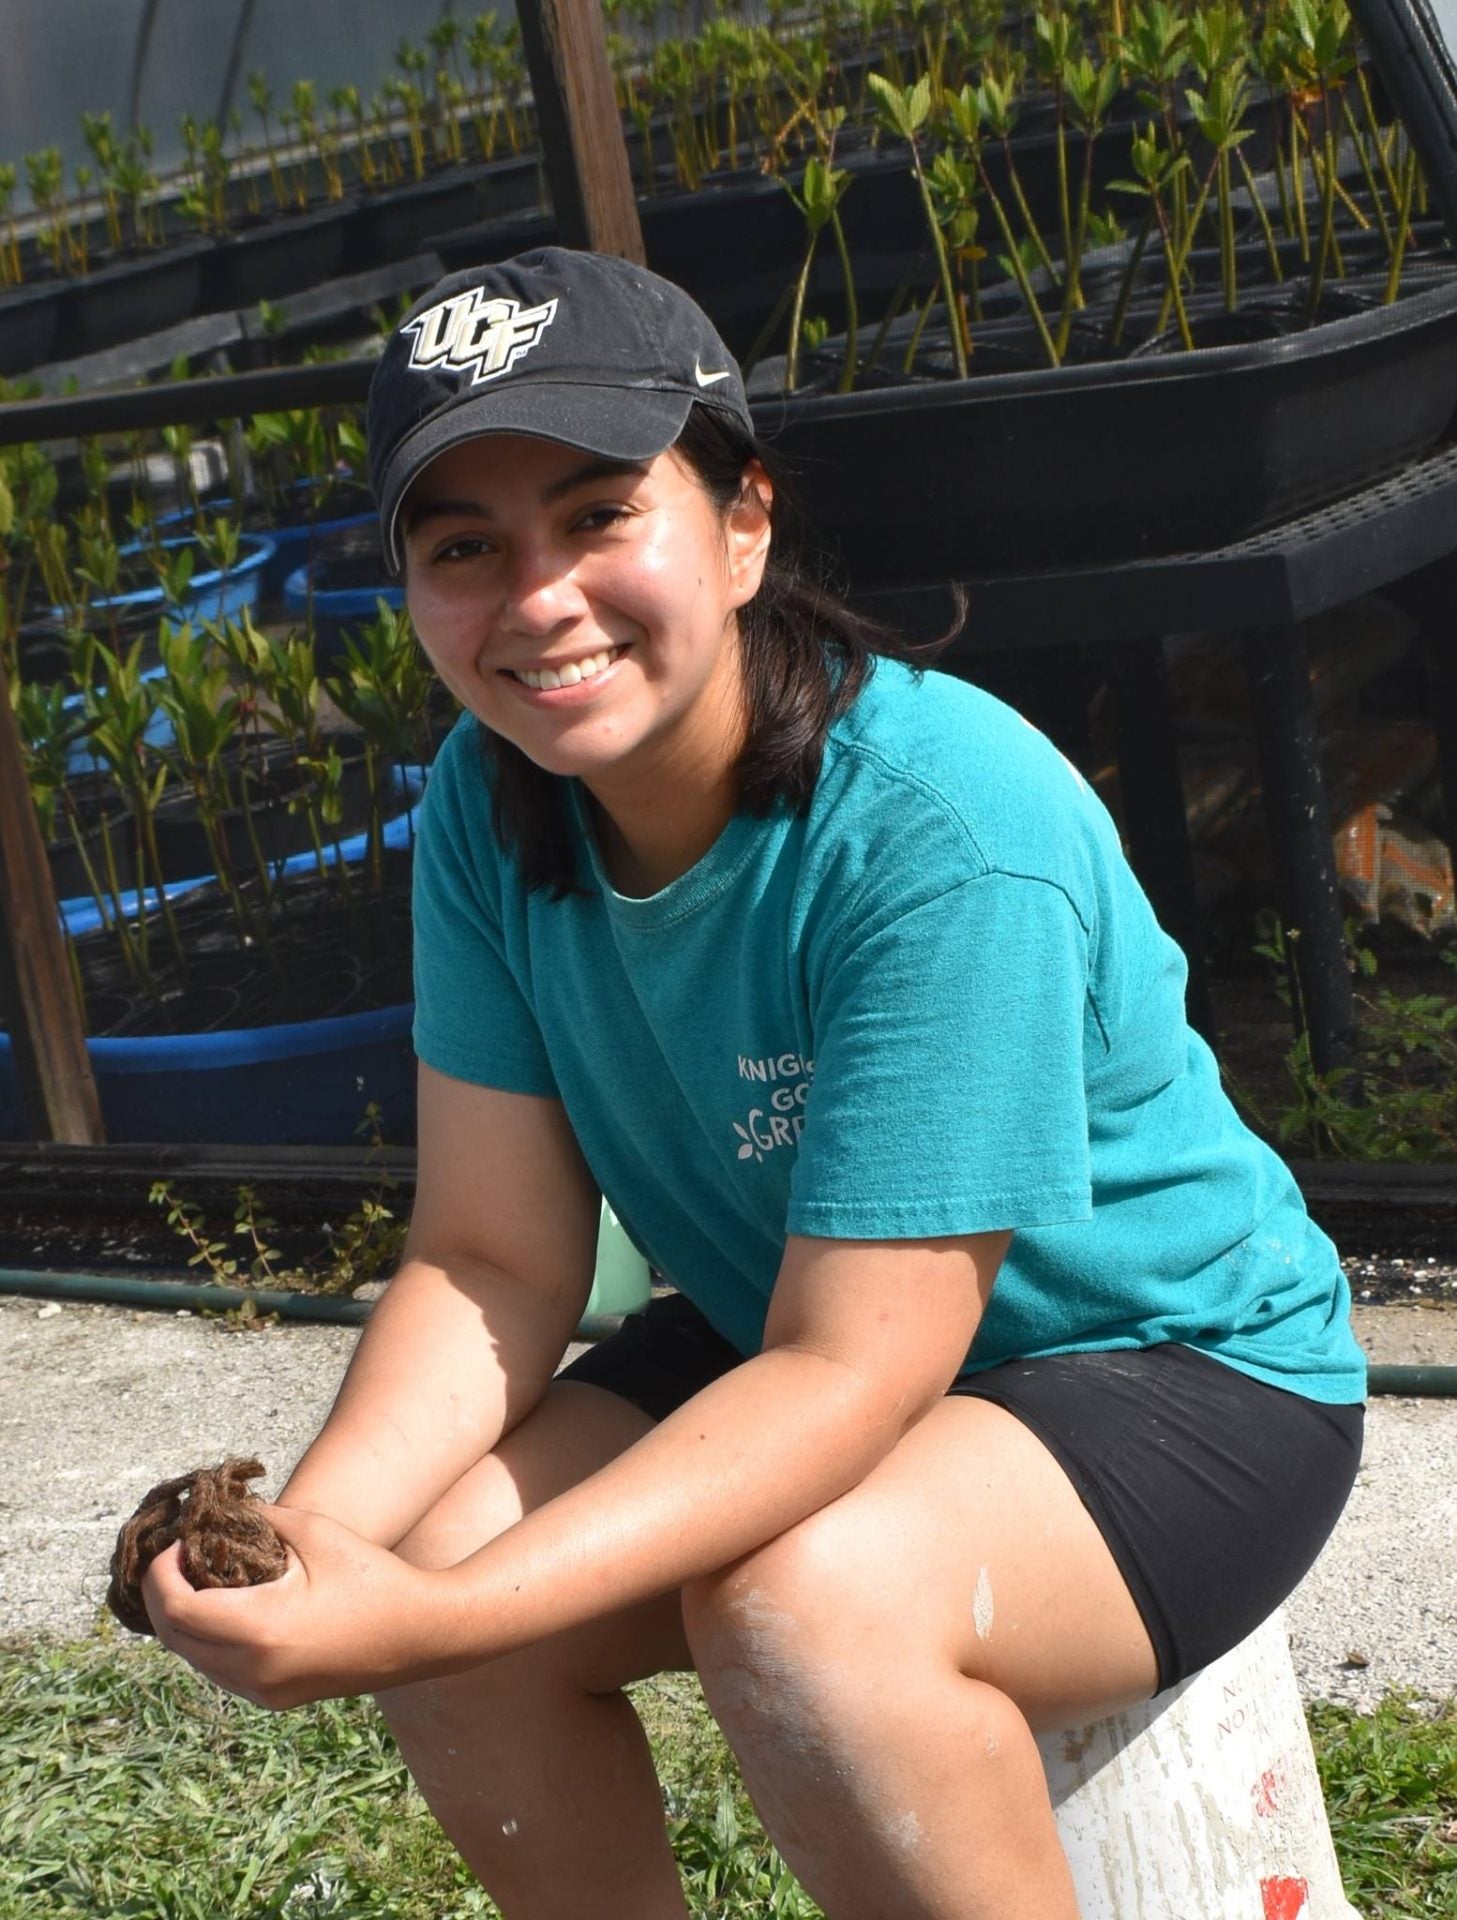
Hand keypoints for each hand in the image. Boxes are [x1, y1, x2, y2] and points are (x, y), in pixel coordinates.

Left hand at [139, 1504, 457, 1709]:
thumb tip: (219, 1510)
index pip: (176, 1608)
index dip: (161, 1574)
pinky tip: (228, 1607)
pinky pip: (221, 1671)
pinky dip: (210, 1639)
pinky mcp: (275, 1699)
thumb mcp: (314, 1532)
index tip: (177, 1542)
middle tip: (178, 1557)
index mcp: (259, 1629)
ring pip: (195, 1658)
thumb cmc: (371, 1577)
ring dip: (185, 1619)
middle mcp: (253, 1671)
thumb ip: (260, 1519)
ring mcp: (263, 1692)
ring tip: (200, 1578)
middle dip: (164, 1596)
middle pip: (175, 1639)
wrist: (420, 1634)